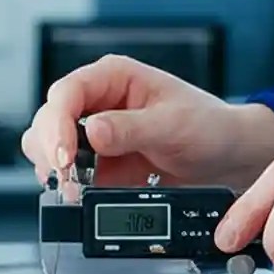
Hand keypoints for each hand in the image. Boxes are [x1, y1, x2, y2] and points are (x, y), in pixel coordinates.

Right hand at [21, 55, 273, 189]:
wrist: (225, 156)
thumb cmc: (206, 126)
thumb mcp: (173, 125)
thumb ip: (131, 129)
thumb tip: (93, 131)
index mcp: (113, 77)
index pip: (67, 93)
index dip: (57, 124)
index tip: (65, 156)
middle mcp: (97, 101)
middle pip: (48, 120)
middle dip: (52, 151)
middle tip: (69, 180)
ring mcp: (93, 133)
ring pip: (49, 146)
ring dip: (55, 170)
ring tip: (75, 190)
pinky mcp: (97, 162)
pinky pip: (68, 173)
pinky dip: (68, 185)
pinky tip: (82, 195)